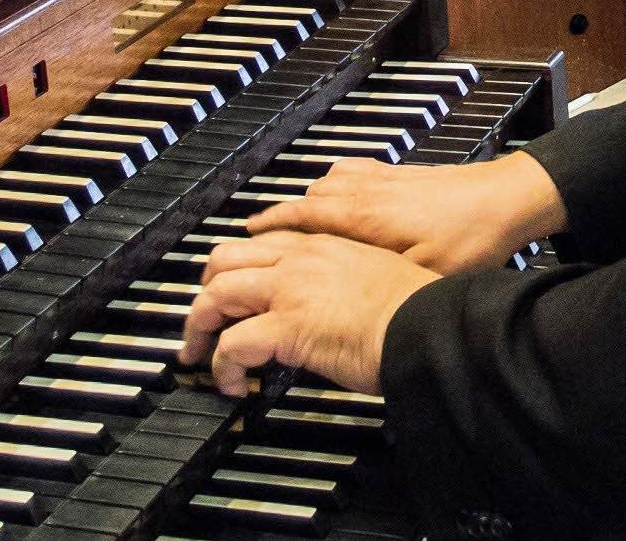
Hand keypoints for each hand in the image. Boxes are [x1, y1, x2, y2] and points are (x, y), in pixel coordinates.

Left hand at [180, 230, 438, 394]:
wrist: (428, 324)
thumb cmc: (415, 309)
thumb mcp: (375, 276)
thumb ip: (342, 282)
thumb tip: (328, 307)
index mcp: (323, 244)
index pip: (261, 242)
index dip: (234, 266)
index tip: (226, 287)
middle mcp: (300, 258)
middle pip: (225, 260)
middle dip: (203, 292)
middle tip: (201, 321)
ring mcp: (290, 288)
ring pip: (217, 295)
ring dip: (199, 327)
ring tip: (198, 355)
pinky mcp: (288, 325)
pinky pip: (233, 344)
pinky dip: (223, 366)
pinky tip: (232, 383)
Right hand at [244, 151, 567, 274]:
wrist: (505, 200)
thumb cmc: (469, 240)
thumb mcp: (419, 276)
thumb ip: (374, 285)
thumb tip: (343, 308)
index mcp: (363, 218)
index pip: (300, 218)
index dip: (270, 229)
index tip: (246, 237)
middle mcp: (365, 192)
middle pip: (305, 199)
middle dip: (277, 218)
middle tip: (255, 237)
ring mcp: (382, 179)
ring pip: (326, 184)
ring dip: (305, 202)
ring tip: (290, 223)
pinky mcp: (398, 175)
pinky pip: (350, 174)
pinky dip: (333, 187)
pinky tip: (336, 199)